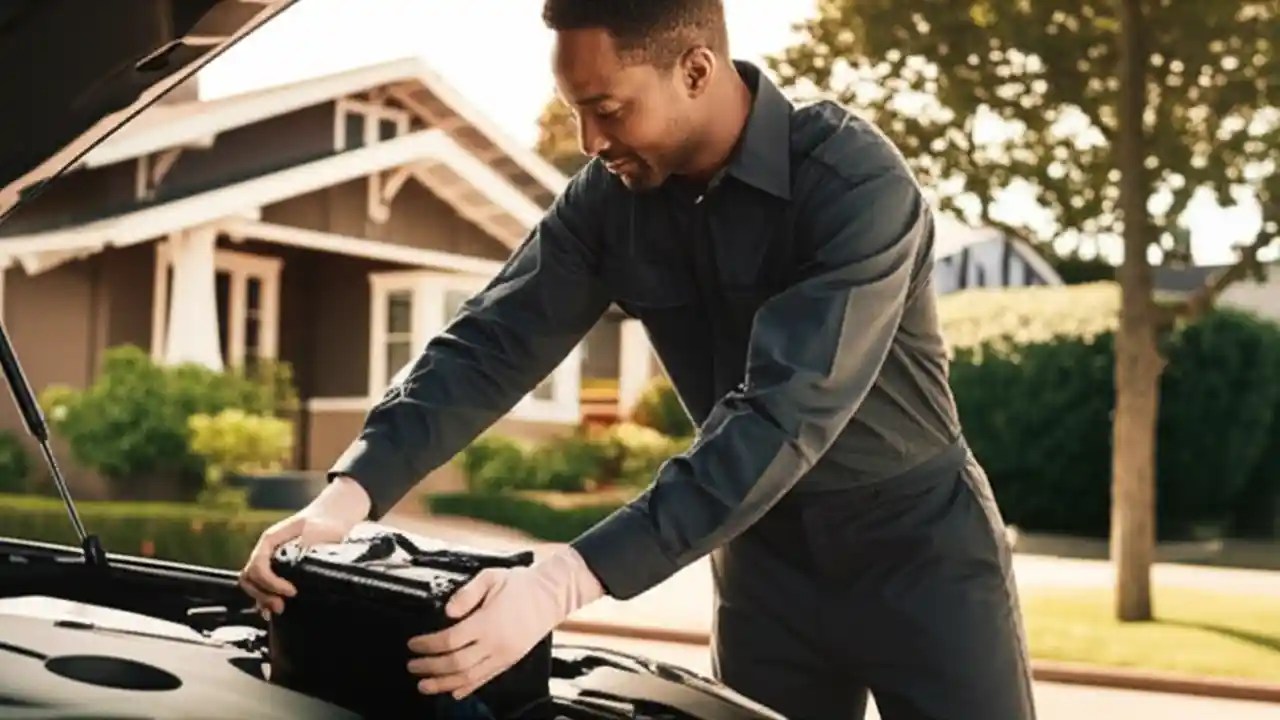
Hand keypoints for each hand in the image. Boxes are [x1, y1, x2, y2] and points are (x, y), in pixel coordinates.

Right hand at [237, 475, 370, 615]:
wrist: (332, 519)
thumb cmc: (324, 523)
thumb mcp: (316, 532)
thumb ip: (305, 549)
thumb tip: (302, 573)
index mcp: (270, 540)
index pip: (259, 566)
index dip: (271, 582)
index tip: (292, 591)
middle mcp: (265, 551)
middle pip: (249, 577)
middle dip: (263, 594)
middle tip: (282, 606)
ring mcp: (268, 561)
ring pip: (251, 584)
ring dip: (262, 599)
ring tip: (278, 609)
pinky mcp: (276, 570)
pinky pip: (260, 586)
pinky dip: (263, 600)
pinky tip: (272, 612)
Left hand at [406, 547, 603, 698]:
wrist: (551, 595)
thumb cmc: (520, 584)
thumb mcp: (491, 577)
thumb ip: (466, 593)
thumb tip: (447, 612)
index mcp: (488, 622)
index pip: (450, 640)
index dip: (427, 645)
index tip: (413, 644)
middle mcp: (495, 644)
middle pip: (455, 663)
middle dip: (430, 667)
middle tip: (412, 666)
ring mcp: (503, 656)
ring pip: (468, 677)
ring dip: (443, 684)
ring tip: (424, 685)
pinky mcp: (509, 661)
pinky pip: (485, 680)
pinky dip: (467, 688)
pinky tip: (453, 692)